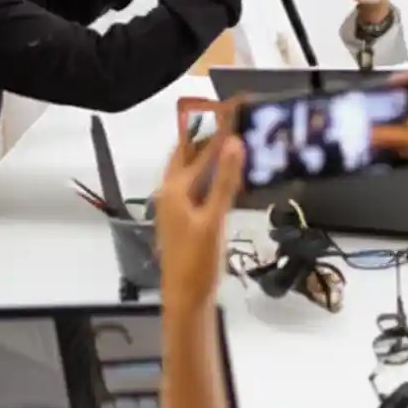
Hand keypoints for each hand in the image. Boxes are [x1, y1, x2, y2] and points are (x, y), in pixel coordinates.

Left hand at [156, 125, 244, 312]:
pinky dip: (213, 175)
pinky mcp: (184, 218)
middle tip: (234, 120)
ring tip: (235, 143)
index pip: (201, 149)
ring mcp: (176, 206)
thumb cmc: (197, 263)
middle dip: (210, 136)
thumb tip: (234, 144)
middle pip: (189, 154)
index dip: (220, 127)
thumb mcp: (214, 220)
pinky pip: (198, 186)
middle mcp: (170, 192)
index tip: (236, 108)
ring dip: (212, 156)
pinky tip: (230, 179)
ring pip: (193, 170)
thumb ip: (225, 181)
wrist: (185, 298)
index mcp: (174, 189)